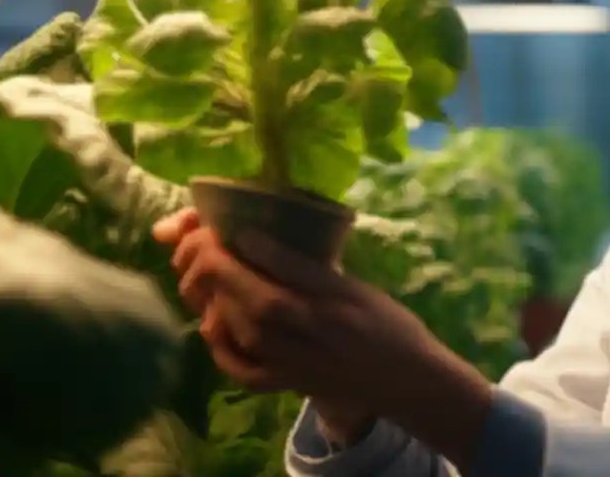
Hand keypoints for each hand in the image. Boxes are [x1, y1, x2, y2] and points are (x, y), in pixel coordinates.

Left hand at [152, 208, 493, 469]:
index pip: (289, 269)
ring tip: (201, 278)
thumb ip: (316, 270)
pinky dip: (222, 350)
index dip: (254, 247)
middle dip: (221, 269)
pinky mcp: (289, 385)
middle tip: (201, 245)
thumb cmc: (389, 324)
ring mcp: (299, 362)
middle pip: (258, 300)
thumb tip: (262, 242)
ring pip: (247, 333)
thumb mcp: (360, 288)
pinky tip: (211, 327)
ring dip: (216, 301)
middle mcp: (317, 331)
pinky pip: (246, 371)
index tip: (231, 225)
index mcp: (340, 300)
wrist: (408, 380)